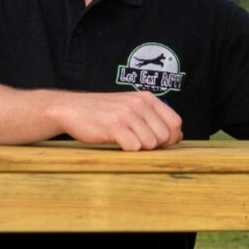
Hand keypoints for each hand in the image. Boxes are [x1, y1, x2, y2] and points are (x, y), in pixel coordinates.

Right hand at [51, 90, 182, 150]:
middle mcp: (139, 104)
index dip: (171, 137)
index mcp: (146, 98)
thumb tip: (177, 137)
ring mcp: (126, 114)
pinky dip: (126, 150)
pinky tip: (116, 142)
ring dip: (139, 148)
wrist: (71, 108)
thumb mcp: (131, 107)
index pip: (175, 122)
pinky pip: (134, 147)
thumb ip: (153, 118)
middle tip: (136, 142)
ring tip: (124, 140)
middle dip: (154, 146)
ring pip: (150, 144)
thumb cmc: (103, 112)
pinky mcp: (114, 126)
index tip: (158, 143)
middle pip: (165, 136)